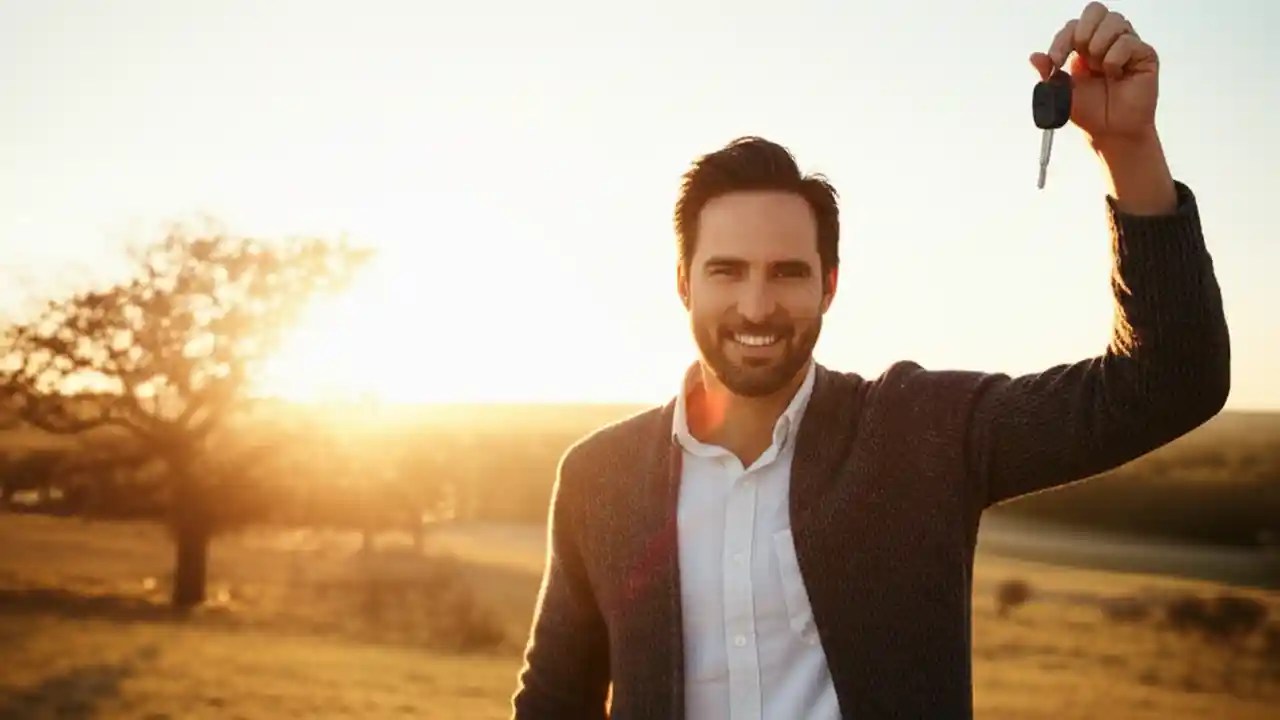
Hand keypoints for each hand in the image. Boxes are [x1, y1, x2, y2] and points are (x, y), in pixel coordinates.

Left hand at [1030, 2, 1158, 149]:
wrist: (1110, 132)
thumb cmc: (1090, 111)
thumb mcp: (1061, 92)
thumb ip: (1047, 73)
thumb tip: (1034, 56)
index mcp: (1085, 46)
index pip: (1074, 24)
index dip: (1063, 38)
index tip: (1056, 61)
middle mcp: (1107, 40)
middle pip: (1096, 10)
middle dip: (1083, 31)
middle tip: (1081, 56)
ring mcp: (1127, 45)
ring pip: (1114, 20)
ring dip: (1099, 45)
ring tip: (1099, 68)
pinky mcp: (1144, 54)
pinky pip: (1128, 41)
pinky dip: (1115, 59)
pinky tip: (1115, 75)